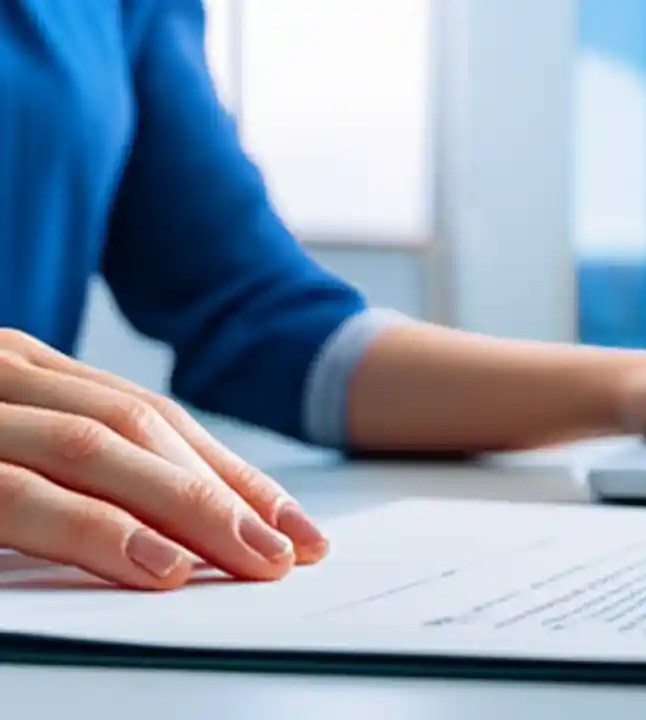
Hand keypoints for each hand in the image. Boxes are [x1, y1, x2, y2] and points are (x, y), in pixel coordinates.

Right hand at [0, 329, 327, 589]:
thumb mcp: (7, 446)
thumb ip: (67, 467)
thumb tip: (175, 529)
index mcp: (21, 373)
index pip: (147, 417)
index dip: (228, 472)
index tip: (295, 525)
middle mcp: (3, 377)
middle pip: (135, 427)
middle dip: (222, 493)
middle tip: (288, 550)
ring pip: (91, 449)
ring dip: (183, 507)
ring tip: (250, 558)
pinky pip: (19, 494)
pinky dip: (95, 528)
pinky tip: (157, 561)